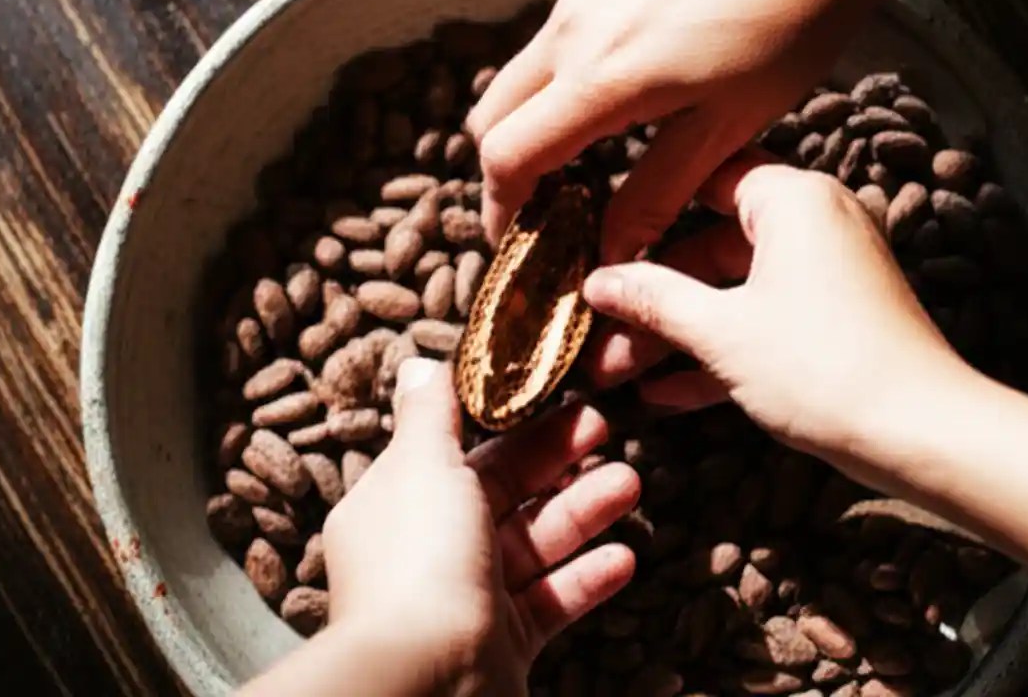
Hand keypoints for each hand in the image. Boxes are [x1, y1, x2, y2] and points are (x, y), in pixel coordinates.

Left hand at [247, 358, 639, 696]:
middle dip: (556, 460)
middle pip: (501, 493)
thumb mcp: (422, 465)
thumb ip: (431, 413)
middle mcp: (426, 550)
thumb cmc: (419, 562)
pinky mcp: (501, 643)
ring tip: (631, 484)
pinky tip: (625, 556)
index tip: (557, 395)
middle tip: (607, 429)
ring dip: (581, 512)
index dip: (509, 422)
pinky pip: (550, 601)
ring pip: (532, 545)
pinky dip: (585, 577)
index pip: (459, 450)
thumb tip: (418, 363)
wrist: (424, 680)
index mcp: (396, 502)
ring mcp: (465, 599)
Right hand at [466, 0, 898, 262]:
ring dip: (534, 126)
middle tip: (546, 213)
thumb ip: (658, 193)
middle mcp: (571, 32)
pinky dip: (560, 86)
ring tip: (584, 164)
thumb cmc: (785, 25)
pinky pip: (555, 43)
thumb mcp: (727, 125)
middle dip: (505, 171)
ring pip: (521, 77)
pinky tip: (615, 102)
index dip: (501, 211)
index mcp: (599, 78)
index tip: (517, 246)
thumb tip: (612, 254)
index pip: (509, 156)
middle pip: (492, 116)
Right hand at [582, 161, 967, 493]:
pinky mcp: (834, 323)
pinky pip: (762, 324)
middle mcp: (814, 223)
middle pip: (711, 247)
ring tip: (614, 372)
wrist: (922, 434)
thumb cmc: (822, 366)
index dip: (647, 211)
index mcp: (792, 199)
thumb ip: (654, 299)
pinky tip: (664, 393)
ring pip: (732, 294)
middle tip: (597, 331)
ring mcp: (826, 276)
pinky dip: (719, 352)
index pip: (704, 178)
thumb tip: (596, 282)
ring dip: (676, 334)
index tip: (597, 242)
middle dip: (651, 298)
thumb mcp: (721, 332)